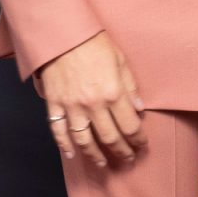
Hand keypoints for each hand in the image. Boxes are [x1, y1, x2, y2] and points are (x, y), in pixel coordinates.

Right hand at [33, 30, 145, 167]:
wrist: (61, 33)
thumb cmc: (93, 42)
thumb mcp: (120, 60)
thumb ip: (130, 87)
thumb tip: (140, 110)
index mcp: (113, 92)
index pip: (130, 125)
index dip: (138, 139)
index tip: (142, 144)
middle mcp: (93, 104)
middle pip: (110, 137)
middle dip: (122, 151)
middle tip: (128, 159)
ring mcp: (72, 106)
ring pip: (84, 140)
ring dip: (95, 155)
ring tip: (103, 163)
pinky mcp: (55, 103)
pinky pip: (59, 129)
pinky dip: (64, 144)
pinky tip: (72, 154)